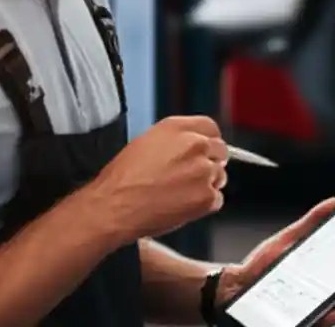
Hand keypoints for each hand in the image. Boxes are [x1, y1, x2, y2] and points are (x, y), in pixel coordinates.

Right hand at [93, 115, 228, 241]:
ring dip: (207, 185)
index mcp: (177, 128)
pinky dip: (204, 205)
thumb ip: (174, 140)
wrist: (115, 206)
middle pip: (220, 151)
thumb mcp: (145, 143)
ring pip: (219, 176)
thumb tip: (188, 147)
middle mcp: (195, 145)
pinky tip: (182, 206)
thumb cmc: (122, 179)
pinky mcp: (207, 196)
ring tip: (180, 194)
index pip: (210, 128)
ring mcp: (203, 171)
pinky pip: (216, 200)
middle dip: (210, 163)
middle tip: (192, 177)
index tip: (206, 151)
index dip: (208, 141)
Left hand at [218, 199, 334, 325]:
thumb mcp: (290, 239)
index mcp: (328, 275)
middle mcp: (326, 294)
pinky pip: (320, 323)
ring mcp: (315, 309)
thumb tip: (334, 202)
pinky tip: (332, 310)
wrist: (235, 284)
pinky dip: (329, 316)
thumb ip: (312, 223)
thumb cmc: (263, 264)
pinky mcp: (302, 321)